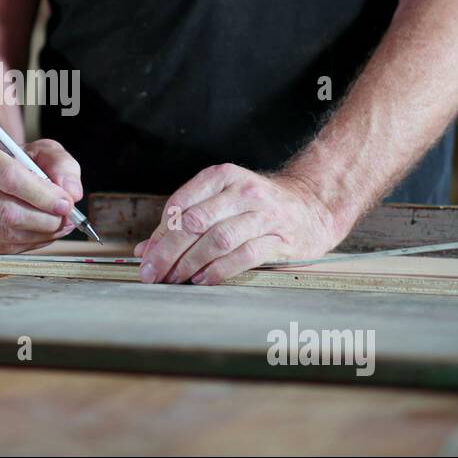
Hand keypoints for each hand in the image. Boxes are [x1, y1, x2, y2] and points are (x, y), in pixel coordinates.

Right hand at [0, 138, 83, 254]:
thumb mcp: (40, 151)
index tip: (66, 203)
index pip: (9, 178)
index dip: (42, 195)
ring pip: (9, 235)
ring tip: (58, 222)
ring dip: (42, 233)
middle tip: (67, 217)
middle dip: (46, 219)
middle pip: (8, 213)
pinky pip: (5, 248)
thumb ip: (61, 165)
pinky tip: (39, 229)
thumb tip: (71, 193)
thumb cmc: (14, 161)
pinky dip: (30, 242)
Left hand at [133, 164, 344, 285]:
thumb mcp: (220, 202)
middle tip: (152, 273)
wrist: (312, 206)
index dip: (159, 233)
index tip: (146, 256)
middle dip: (168, 251)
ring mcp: (264, 214)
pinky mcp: (280, 238)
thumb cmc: (256, 206)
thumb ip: (184, 222)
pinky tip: (202, 280)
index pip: (181, 203)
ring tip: (174, 279)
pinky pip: (244, 256)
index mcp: (222, 176)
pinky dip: (219, 270)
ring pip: (218, 239)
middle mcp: (243, 191)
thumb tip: (145, 250)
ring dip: (190, 263)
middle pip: (195, 222)